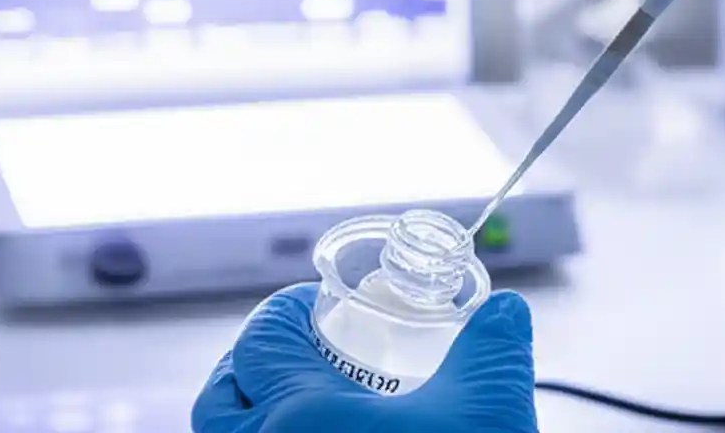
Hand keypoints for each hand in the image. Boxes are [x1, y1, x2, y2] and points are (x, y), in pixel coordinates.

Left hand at [191, 283, 537, 432]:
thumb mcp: (487, 418)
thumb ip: (493, 351)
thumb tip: (504, 311)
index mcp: (301, 419)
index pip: (262, 339)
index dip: (288, 311)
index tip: (318, 305)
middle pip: (220, 400)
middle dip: (250, 366)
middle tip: (296, 354)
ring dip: (253, 420)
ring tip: (304, 410)